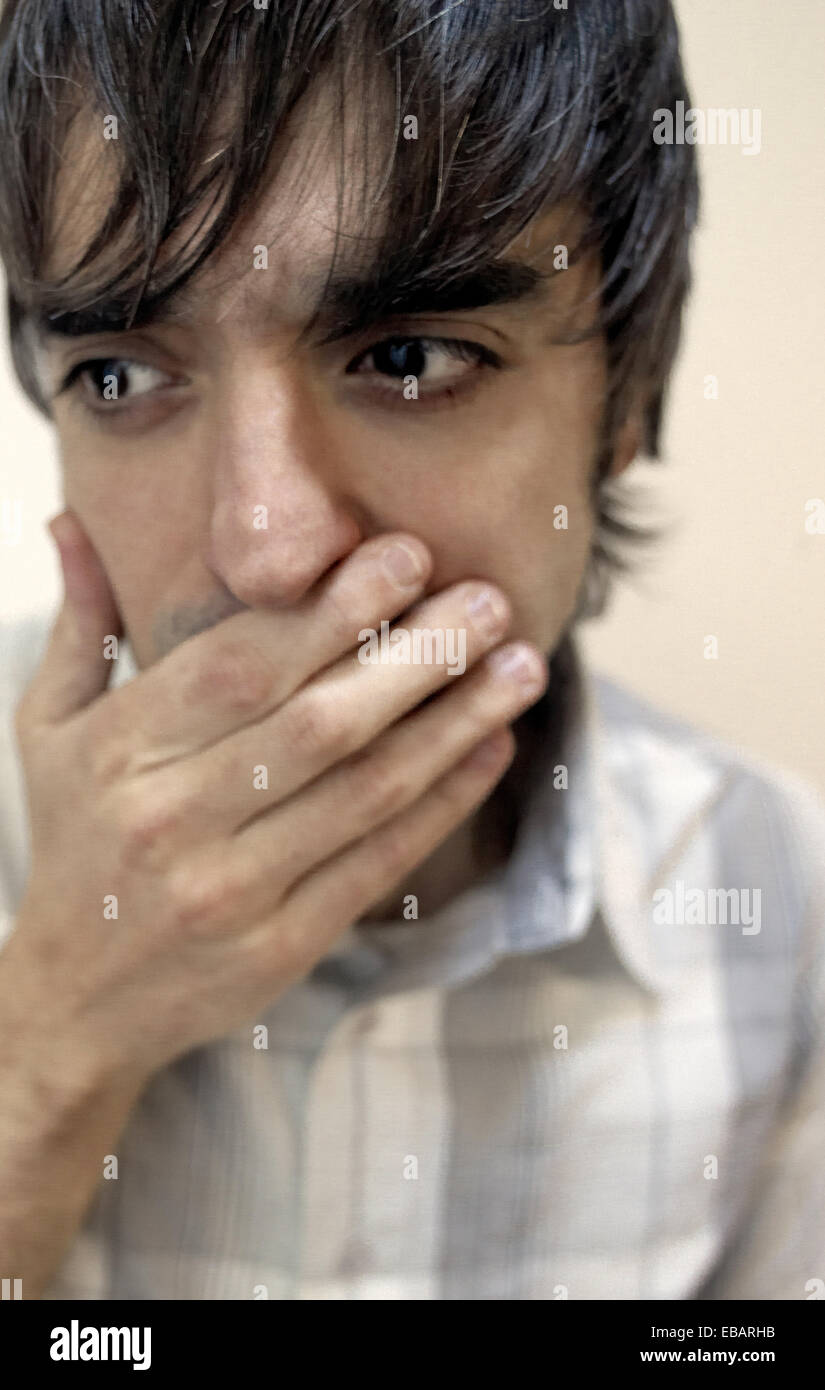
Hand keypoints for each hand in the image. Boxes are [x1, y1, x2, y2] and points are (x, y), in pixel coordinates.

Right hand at [6, 510, 546, 1086]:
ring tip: (520, 665)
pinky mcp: (282, 947)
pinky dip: (445, 802)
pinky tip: (494, 747)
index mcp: (119, 751)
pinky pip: (379, 861)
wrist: (74, 1001)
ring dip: (454, 722)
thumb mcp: (48, 730)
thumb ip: (82, 626)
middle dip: (416, 655)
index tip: (406, 555)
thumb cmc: (75, 842)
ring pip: (365, 791)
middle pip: (318, 724)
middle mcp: (173, 819)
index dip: (330, 610)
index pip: (240, 667)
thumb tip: (71, 521)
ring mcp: (230, 890)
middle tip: (490, 600)